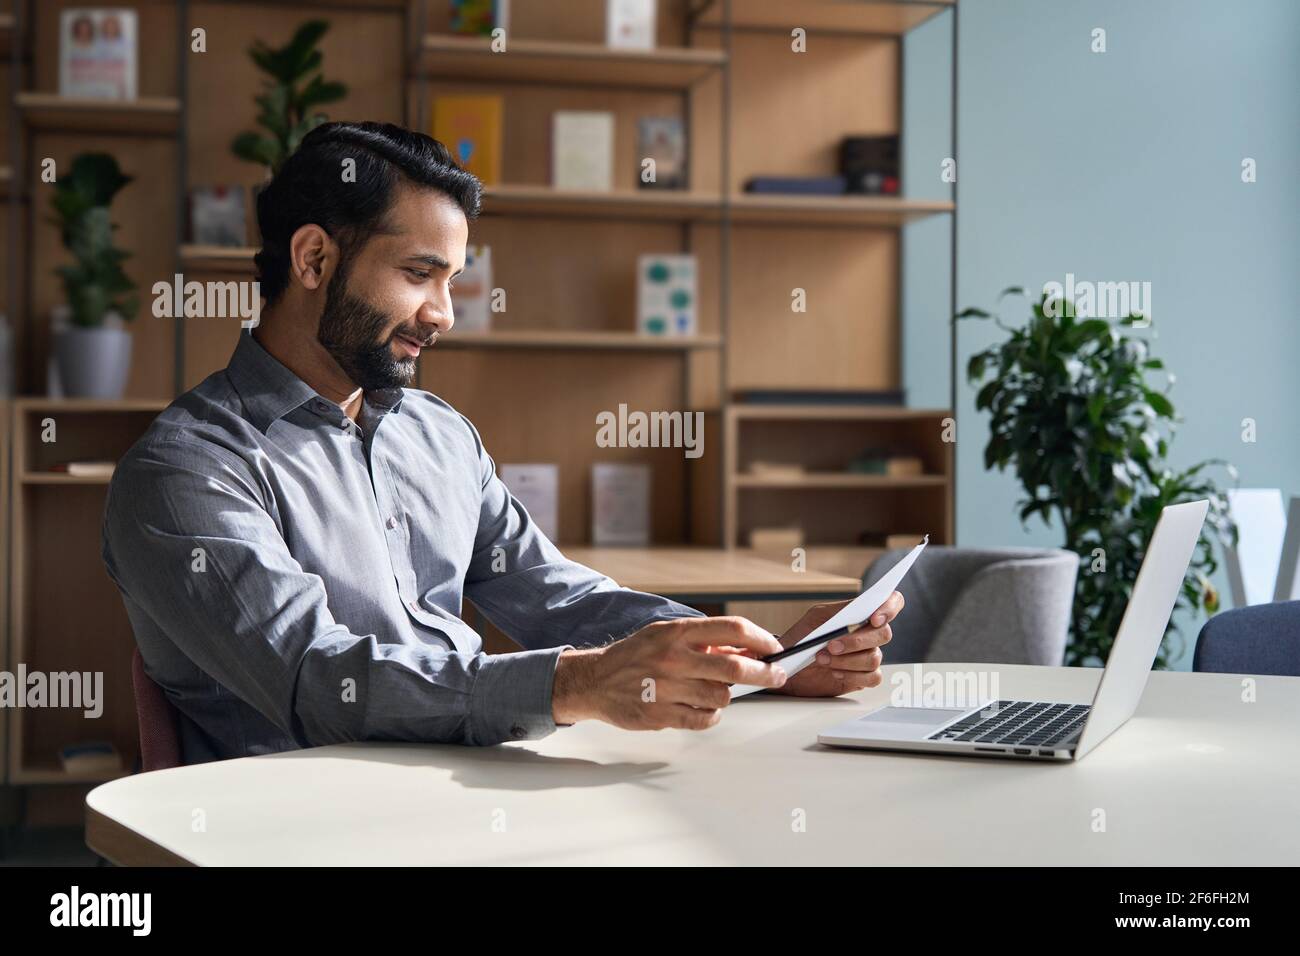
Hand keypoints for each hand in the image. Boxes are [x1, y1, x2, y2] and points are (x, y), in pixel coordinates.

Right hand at [552, 617, 785, 730]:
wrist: (595, 681)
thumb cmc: (636, 657)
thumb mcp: (667, 636)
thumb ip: (705, 642)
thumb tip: (747, 650)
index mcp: (678, 632)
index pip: (733, 629)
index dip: (761, 639)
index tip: (774, 649)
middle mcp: (674, 658)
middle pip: (735, 667)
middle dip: (765, 673)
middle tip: (777, 676)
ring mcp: (667, 688)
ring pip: (722, 697)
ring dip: (726, 696)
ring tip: (712, 691)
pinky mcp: (660, 715)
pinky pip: (704, 720)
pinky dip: (711, 716)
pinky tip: (703, 709)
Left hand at [769, 591, 903, 697]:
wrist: (789, 666)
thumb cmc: (802, 638)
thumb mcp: (816, 618)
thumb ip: (839, 611)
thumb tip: (858, 610)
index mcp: (861, 614)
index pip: (892, 602)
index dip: (890, 608)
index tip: (874, 619)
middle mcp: (869, 634)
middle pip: (884, 634)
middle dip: (856, 641)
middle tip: (831, 646)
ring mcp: (868, 656)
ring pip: (874, 658)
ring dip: (846, 660)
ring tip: (821, 659)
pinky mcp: (864, 677)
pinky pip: (873, 677)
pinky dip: (852, 675)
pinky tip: (835, 672)